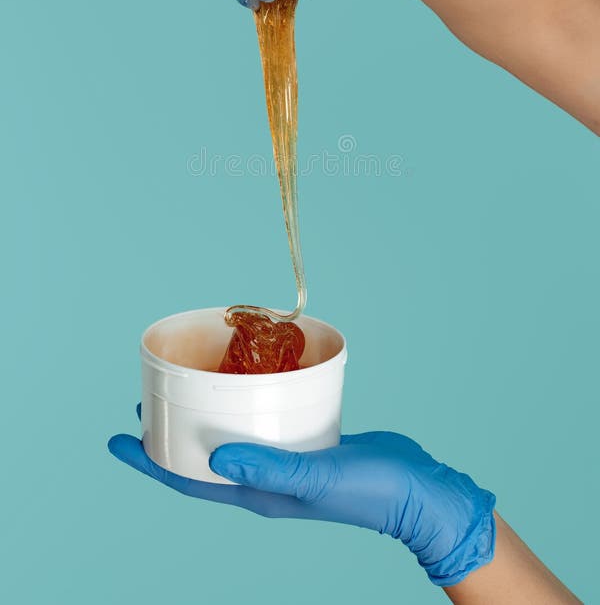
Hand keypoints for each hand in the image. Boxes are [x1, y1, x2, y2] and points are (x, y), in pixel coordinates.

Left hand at [108, 407, 494, 586]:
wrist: (416, 491)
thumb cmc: (370, 490)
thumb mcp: (316, 476)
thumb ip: (269, 466)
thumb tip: (215, 457)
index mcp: (259, 493)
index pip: (189, 481)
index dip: (150, 463)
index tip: (117, 440)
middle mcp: (265, 480)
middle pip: (202, 459)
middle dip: (170, 436)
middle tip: (145, 404)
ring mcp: (285, 462)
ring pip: (231, 439)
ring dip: (203, 418)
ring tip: (184, 390)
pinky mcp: (307, 444)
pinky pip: (262, 424)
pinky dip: (242, 406)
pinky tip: (244, 385)